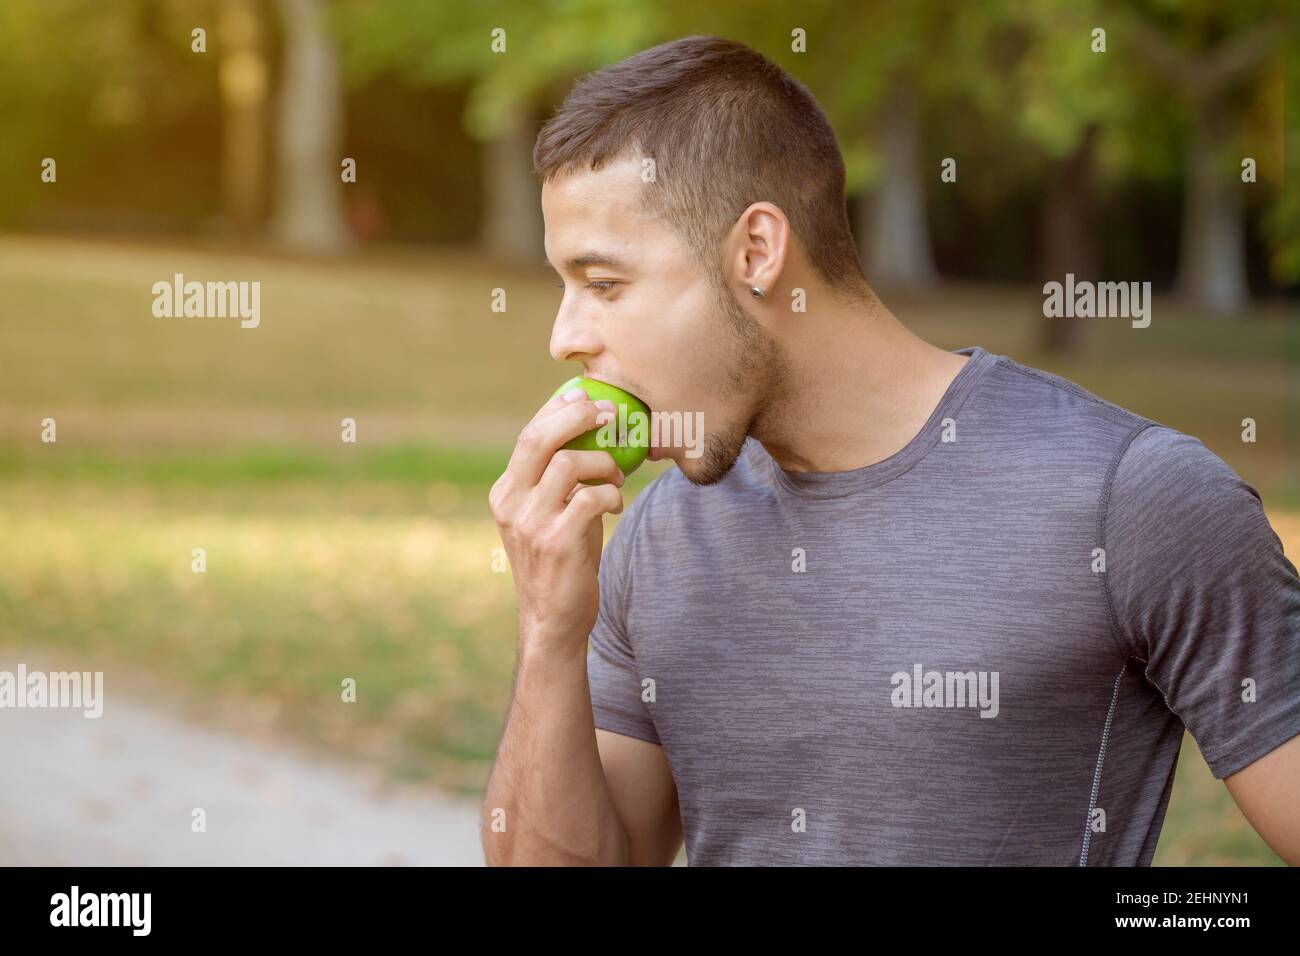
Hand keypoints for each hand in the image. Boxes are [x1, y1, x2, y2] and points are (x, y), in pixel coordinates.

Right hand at [489, 387, 625, 650]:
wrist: (553, 620)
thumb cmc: (560, 561)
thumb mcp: (548, 515)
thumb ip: (557, 481)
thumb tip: (591, 432)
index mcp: (505, 492)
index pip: (528, 436)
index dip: (558, 410)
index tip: (586, 395)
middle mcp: (511, 503)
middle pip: (538, 438)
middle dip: (577, 416)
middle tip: (610, 415)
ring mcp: (531, 523)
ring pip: (570, 464)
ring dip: (604, 464)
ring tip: (616, 478)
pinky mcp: (556, 543)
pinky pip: (591, 497)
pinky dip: (612, 494)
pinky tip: (615, 504)